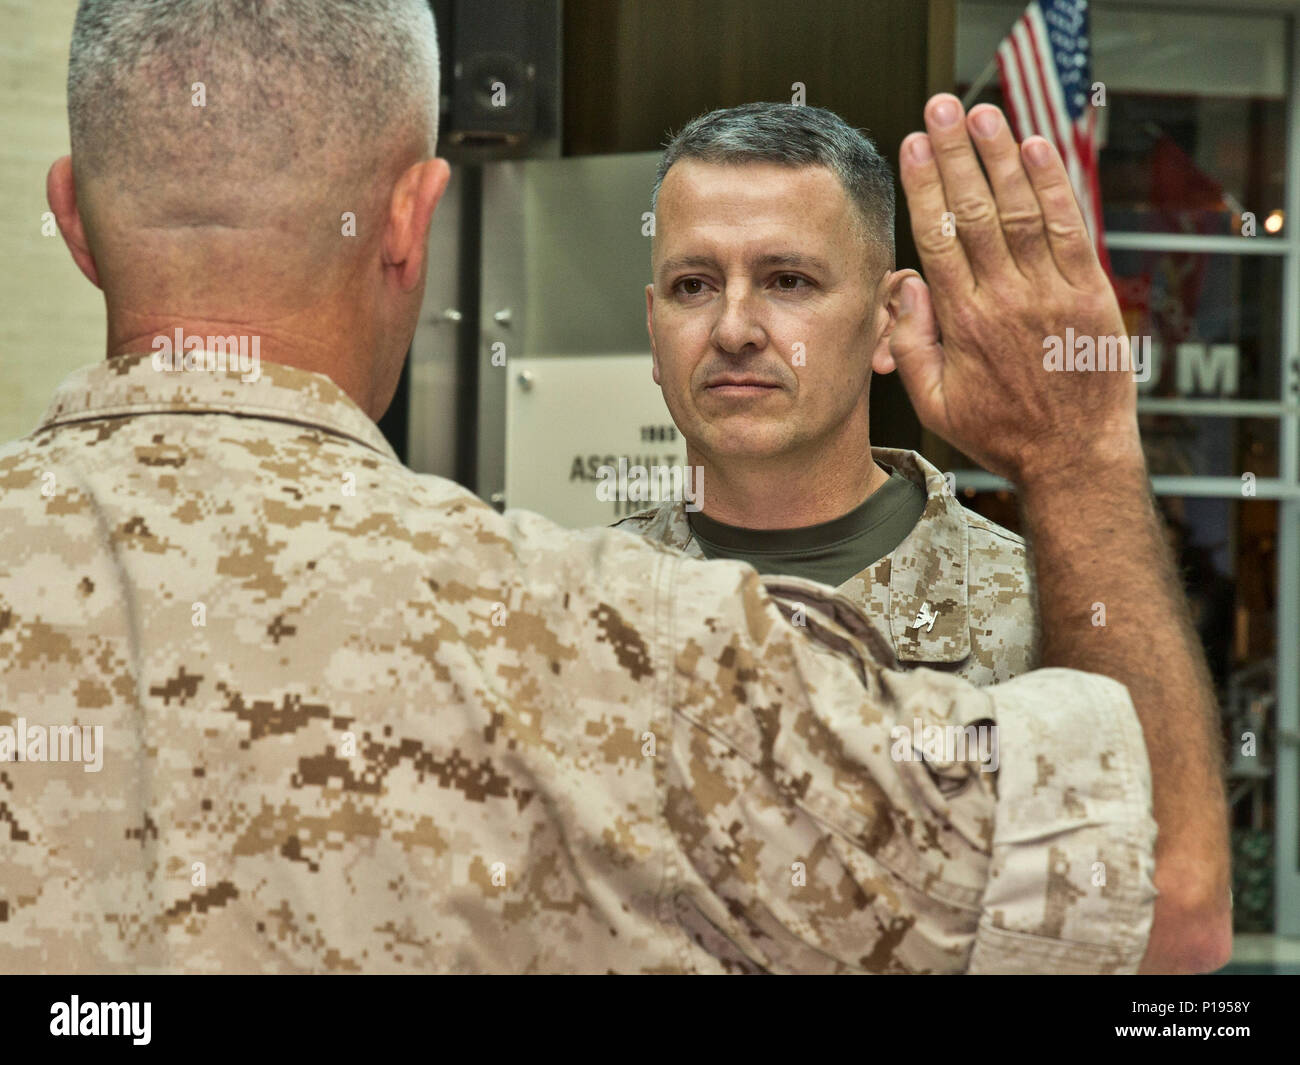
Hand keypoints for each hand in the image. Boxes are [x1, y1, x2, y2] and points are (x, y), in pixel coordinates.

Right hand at [890, 93, 1139, 484]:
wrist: (1073, 456)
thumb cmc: (1001, 432)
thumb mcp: (934, 403)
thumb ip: (911, 345)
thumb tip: (905, 288)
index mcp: (963, 324)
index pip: (938, 238)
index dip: (924, 186)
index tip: (911, 147)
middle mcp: (1005, 300)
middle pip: (974, 211)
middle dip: (955, 154)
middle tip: (940, 110)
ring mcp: (1051, 293)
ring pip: (1019, 211)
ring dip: (1001, 157)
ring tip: (982, 115)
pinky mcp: (1090, 293)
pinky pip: (1069, 229)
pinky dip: (1052, 186)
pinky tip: (1036, 149)